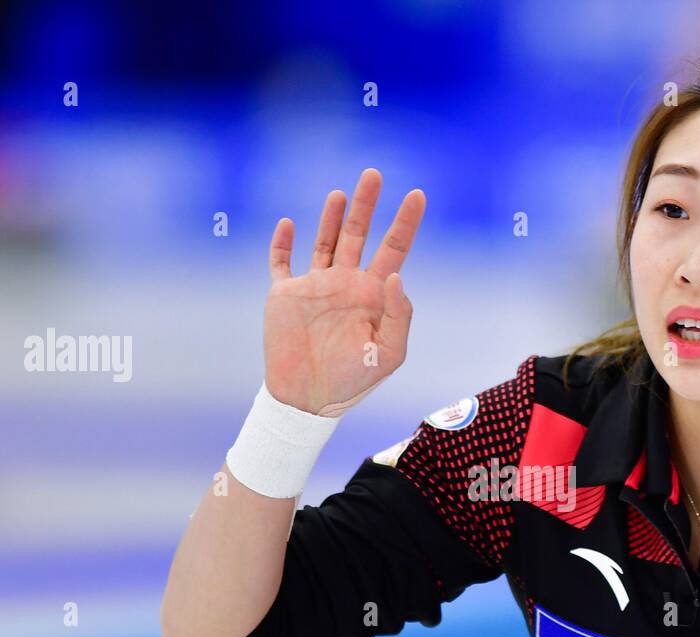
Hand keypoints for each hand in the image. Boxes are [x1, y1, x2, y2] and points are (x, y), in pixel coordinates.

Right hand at [262, 168, 424, 416]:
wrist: (308, 399)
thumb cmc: (352, 381)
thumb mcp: (388, 354)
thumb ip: (399, 315)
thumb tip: (396, 276)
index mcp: (373, 295)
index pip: (394, 250)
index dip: (406, 223)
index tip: (418, 195)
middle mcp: (346, 283)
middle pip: (359, 234)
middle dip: (367, 204)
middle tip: (375, 174)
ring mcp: (315, 286)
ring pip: (325, 240)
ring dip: (331, 216)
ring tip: (340, 193)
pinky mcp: (285, 294)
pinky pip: (281, 262)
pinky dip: (282, 242)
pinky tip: (288, 224)